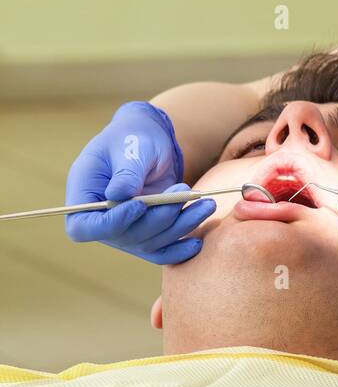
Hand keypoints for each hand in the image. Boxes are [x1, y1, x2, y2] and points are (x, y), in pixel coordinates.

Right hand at [65, 102, 214, 263]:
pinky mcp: (146, 230)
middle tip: (184, 191)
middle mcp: (101, 218)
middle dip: (158, 219)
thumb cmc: (133, 135)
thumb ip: (127, 171)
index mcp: (84, 194)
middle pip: (123, 237)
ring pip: (148, 243)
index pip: (83, 227)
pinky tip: (196, 243)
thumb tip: (120, 196)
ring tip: (205, 205)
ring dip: (178, 228)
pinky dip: (178, 250)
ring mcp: (124, 227)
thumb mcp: (130, 146)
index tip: (139, 205)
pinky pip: (159, 250)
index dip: (110, 224)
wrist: (149, 136)